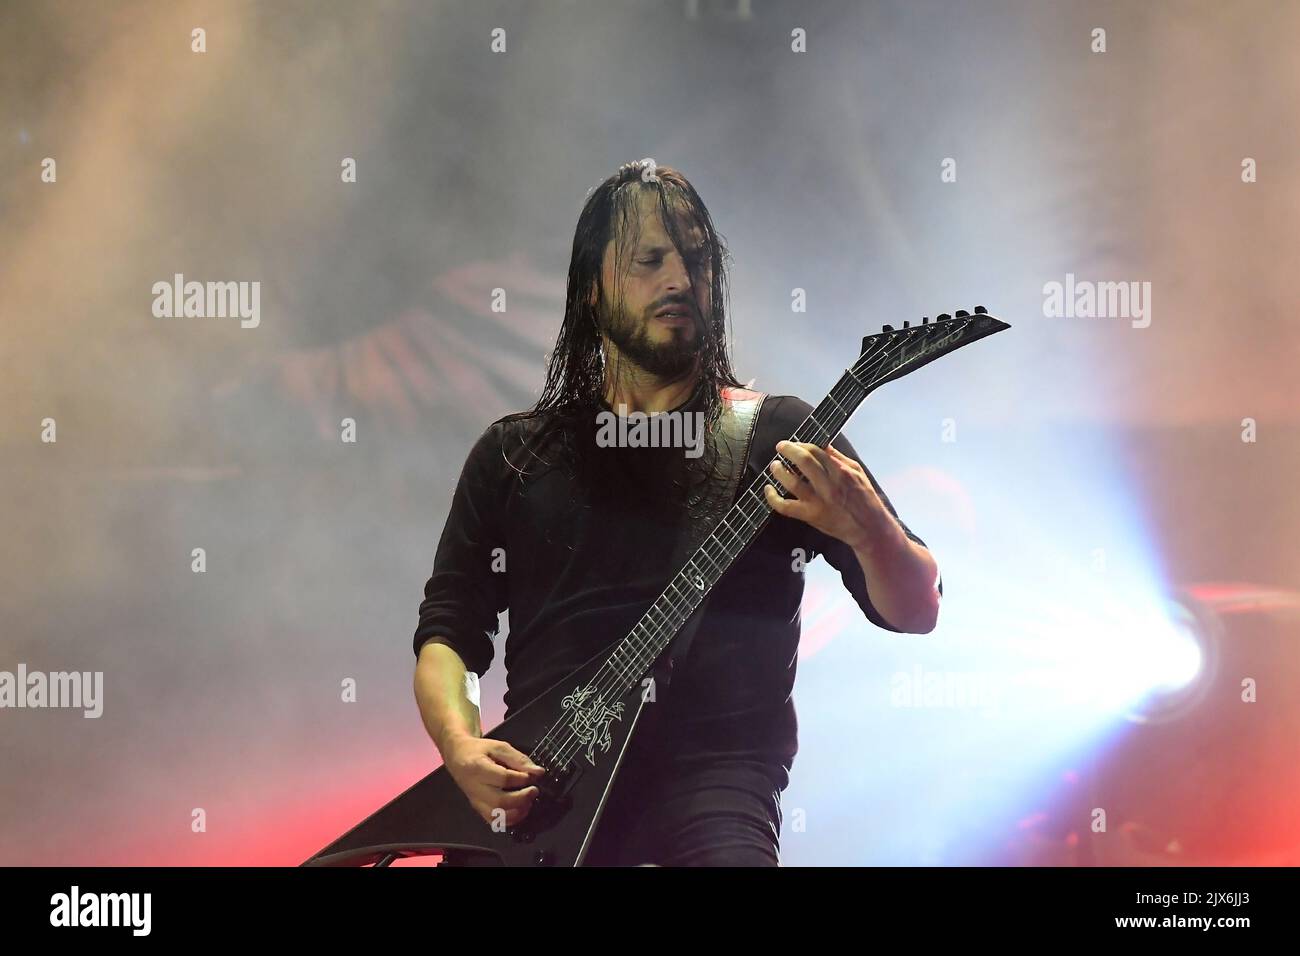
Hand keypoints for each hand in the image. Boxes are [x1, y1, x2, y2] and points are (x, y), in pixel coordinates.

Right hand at [441, 735, 547, 827]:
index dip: (522, 779)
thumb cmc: (479, 750)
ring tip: (528, 801)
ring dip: (517, 812)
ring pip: (497, 816)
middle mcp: (475, 788)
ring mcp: (475, 801)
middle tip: (534, 790)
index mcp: (478, 768)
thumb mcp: (499, 747)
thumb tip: (538, 772)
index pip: (503, 779)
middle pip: (500, 802)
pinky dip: (510, 819)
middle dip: (522, 799)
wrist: (458, 757)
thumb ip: (519, 759)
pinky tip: (519, 809)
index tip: (532, 775)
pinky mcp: (478, 809)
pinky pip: (494, 821)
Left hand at [762, 440, 886, 550]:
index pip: (816, 451)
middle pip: (803, 461)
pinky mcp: (810, 515)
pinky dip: (773, 497)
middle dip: (788, 450)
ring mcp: (818, 501)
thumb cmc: (864, 497)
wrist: (868, 527)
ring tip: (775, 465)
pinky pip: (786, 506)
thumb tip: (823, 444)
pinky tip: (767, 489)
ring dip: (779, 471)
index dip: (802, 444)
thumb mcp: (857, 472)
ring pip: (792, 482)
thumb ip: (839, 458)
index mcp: (841, 471)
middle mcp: (828, 485)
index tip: (795, 443)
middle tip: (780, 446)